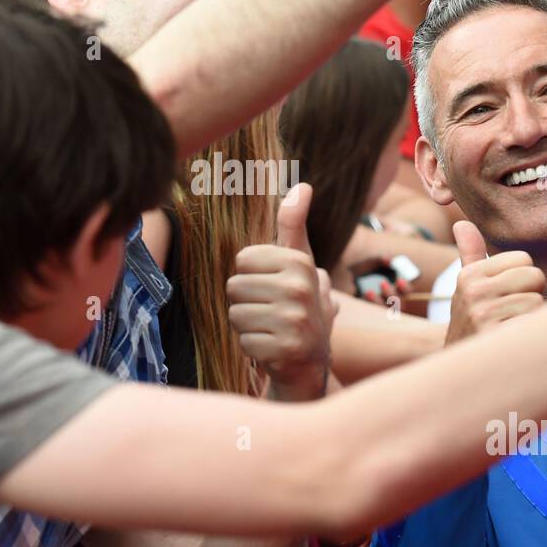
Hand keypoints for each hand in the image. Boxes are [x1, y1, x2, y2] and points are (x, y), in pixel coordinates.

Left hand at [226, 183, 335, 400]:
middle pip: (234, 287)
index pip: (242, 260)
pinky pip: (242, 342)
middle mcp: (301, 288)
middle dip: (246, 302)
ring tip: (270, 329)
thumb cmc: (297, 304)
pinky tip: (272, 348)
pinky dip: (252, 348)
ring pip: (235, 314)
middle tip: (270, 312)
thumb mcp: (298, 262)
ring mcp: (295, 321)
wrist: (313, 361)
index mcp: (300, 262)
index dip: (251, 276)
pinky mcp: (285, 350)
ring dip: (248, 325)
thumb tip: (302, 185)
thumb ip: (294, 225)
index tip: (271, 287)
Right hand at [445, 220, 544, 344]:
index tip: (506, 296)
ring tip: (512, 330)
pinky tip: (518, 343)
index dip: (522, 279)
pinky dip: (534, 335)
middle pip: (534, 276)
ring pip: (538, 302)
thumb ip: (471, 254)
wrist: (462, 369)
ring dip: (532, 319)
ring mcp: (484, 316)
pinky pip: (537, 324)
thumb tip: (462, 223)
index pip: (524, 259)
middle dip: (530, 296)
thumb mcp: (467, 288)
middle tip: (512, 314)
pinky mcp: (498, 338)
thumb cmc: (472, 322)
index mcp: (469, 275)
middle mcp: (473, 292)